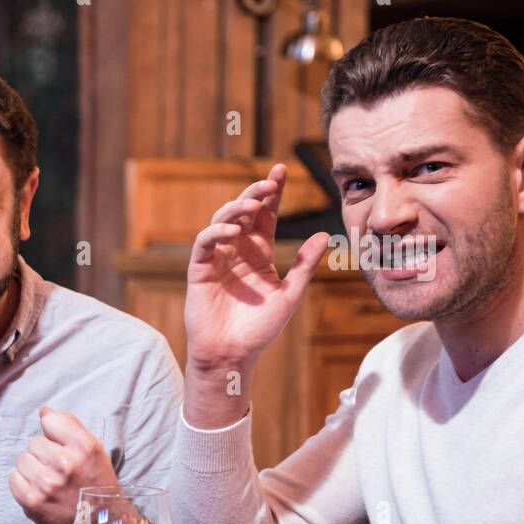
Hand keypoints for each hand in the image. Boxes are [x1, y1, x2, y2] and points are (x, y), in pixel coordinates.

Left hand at [9, 406, 116, 523]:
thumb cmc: (96, 484)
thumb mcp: (94, 450)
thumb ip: (69, 426)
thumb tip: (44, 411)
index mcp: (84, 447)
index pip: (51, 421)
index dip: (55, 432)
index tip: (62, 444)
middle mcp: (65, 463)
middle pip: (35, 441)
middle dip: (45, 453)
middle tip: (59, 470)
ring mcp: (47, 483)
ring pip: (23, 459)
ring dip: (33, 468)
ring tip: (49, 481)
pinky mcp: (32, 501)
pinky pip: (14, 478)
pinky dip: (23, 483)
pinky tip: (39, 490)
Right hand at [185, 163, 328, 371]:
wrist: (233, 353)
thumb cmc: (259, 328)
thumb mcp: (289, 294)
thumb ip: (304, 265)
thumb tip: (324, 235)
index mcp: (259, 253)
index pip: (266, 215)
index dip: (273, 192)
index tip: (282, 170)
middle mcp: (238, 250)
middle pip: (244, 211)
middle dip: (256, 192)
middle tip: (270, 181)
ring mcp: (217, 258)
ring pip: (222, 221)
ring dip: (236, 208)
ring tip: (253, 204)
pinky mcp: (199, 270)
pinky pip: (205, 244)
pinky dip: (217, 233)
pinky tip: (233, 232)